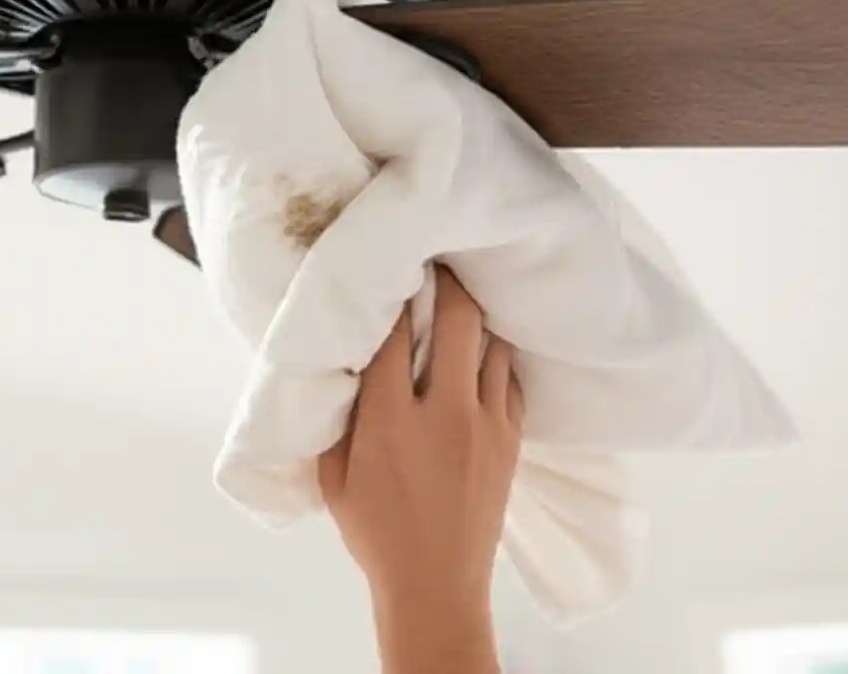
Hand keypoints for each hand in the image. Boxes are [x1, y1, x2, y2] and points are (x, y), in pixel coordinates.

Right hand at [319, 267, 522, 673]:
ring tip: (466, 298)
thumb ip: (339, 419)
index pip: (392, 335)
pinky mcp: (512, 441)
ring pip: (493, 345)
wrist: (436, 584)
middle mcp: (444, 414)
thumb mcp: (335, 477)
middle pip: (459, 321)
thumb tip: (344, 367)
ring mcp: (486, 425)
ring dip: (478, 318)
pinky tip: (484, 351)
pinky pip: (512, 380)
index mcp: (390, 422)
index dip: (393, 294)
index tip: (391, 265)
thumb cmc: (375, 532)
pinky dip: (497, 359)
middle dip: (449, 283)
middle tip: (439, 262)